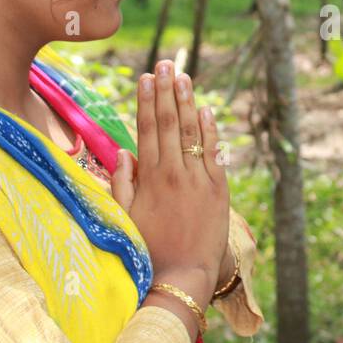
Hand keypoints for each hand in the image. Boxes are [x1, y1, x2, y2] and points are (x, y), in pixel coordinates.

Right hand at [126, 60, 228, 305]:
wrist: (182, 277)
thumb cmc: (147, 250)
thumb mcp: (124, 218)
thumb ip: (122, 183)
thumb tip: (123, 152)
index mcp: (150, 178)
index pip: (146, 129)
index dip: (146, 100)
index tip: (145, 77)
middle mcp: (176, 173)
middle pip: (169, 123)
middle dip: (167, 91)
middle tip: (166, 64)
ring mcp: (200, 180)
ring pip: (192, 133)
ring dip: (187, 103)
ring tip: (184, 77)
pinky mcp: (219, 191)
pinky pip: (215, 153)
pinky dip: (211, 131)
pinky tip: (206, 110)